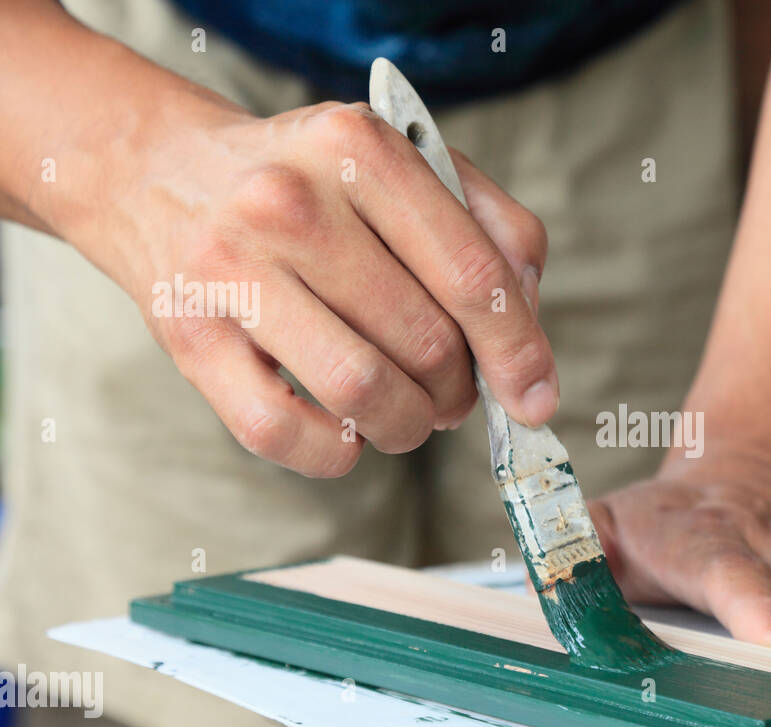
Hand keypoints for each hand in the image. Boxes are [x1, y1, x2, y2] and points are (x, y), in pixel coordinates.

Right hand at [68, 96, 554, 476]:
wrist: (157, 171)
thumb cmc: (306, 182)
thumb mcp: (401, 167)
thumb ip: (489, 228)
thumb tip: (529, 322)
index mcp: (359, 150)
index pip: (470, 274)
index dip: (517, 351)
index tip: (536, 397)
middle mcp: (289, 202)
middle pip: (425, 341)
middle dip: (459, 392)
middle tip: (454, 397)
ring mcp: (230, 270)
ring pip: (362, 389)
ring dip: (407, 425)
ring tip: (409, 415)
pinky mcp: (187, 337)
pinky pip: (279, 431)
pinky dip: (333, 453)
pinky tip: (348, 435)